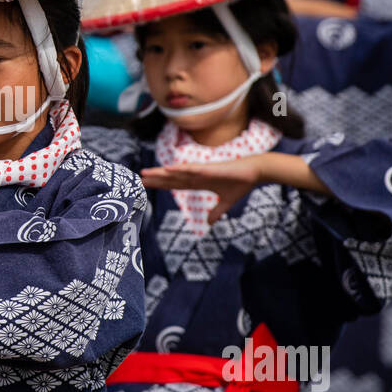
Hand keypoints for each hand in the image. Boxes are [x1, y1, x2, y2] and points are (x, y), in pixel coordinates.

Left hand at [140, 157, 264, 222]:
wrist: (254, 173)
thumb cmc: (240, 183)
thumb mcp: (226, 203)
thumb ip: (216, 212)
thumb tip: (209, 223)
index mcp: (199, 183)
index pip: (175, 185)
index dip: (161, 185)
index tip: (148, 186)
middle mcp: (196, 175)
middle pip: (171, 178)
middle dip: (155, 180)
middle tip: (137, 180)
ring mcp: (201, 171)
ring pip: (176, 173)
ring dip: (160, 173)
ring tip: (145, 174)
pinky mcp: (209, 169)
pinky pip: (191, 169)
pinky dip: (179, 169)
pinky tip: (167, 169)